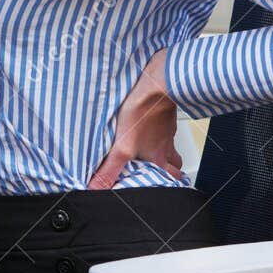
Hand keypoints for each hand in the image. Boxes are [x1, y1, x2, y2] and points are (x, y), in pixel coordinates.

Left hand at [89, 50, 183, 188]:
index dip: (168, 184)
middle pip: (175, 163)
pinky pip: (165, 124)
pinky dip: (158, 127)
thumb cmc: (143, 113)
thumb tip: (97, 188)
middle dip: (169, 169)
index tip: (160, 186)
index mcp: (158, 157)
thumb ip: (110, 169)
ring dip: (163, 148)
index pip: (171, 178)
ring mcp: (166, 127)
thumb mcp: (121, 147)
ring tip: (149, 148)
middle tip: (160, 170)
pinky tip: (145, 123)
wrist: (157, 83)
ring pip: (170, 144)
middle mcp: (166, 144)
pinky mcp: (163, 111)